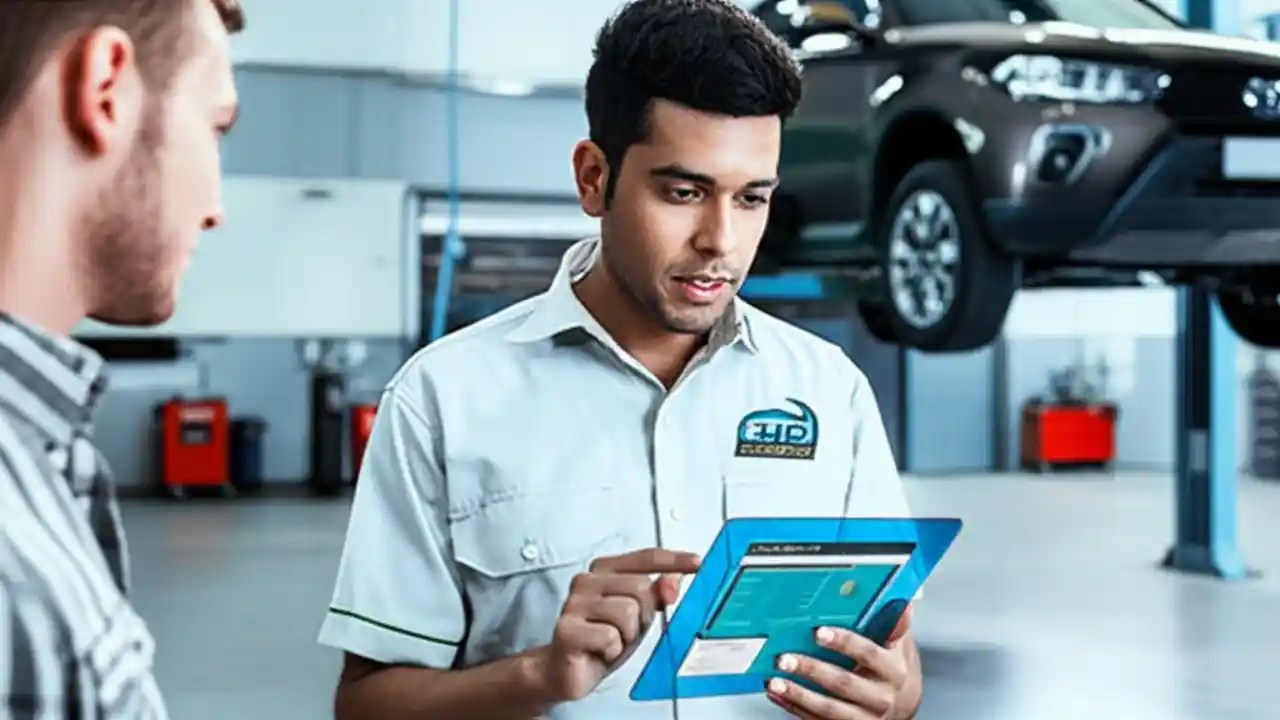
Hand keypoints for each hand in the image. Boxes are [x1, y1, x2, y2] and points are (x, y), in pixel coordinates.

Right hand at [534, 547, 700, 702]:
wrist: (567, 671)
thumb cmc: (601, 641)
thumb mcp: (638, 618)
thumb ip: (656, 596)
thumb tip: (673, 580)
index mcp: (604, 571)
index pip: (645, 558)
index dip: (673, 560)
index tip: (697, 562)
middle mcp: (586, 580)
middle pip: (640, 588)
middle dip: (642, 617)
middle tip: (625, 632)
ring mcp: (574, 603)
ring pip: (627, 612)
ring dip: (626, 636)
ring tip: (610, 643)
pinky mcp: (566, 628)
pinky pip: (610, 637)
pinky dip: (612, 651)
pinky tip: (599, 652)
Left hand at [766, 605, 914, 719]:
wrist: (900, 704)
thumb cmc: (891, 667)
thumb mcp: (897, 645)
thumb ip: (894, 625)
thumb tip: (900, 601)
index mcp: (894, 670)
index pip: (869, 654)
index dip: (844, 643)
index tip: (819, 632)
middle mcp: (881, 697)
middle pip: (844, 683)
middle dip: (812, 670)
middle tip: (785, 657)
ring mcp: (864, 716)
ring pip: (829, 708)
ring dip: (799, 693)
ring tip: (775, 680)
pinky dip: (794, 707)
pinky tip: (777, 694)